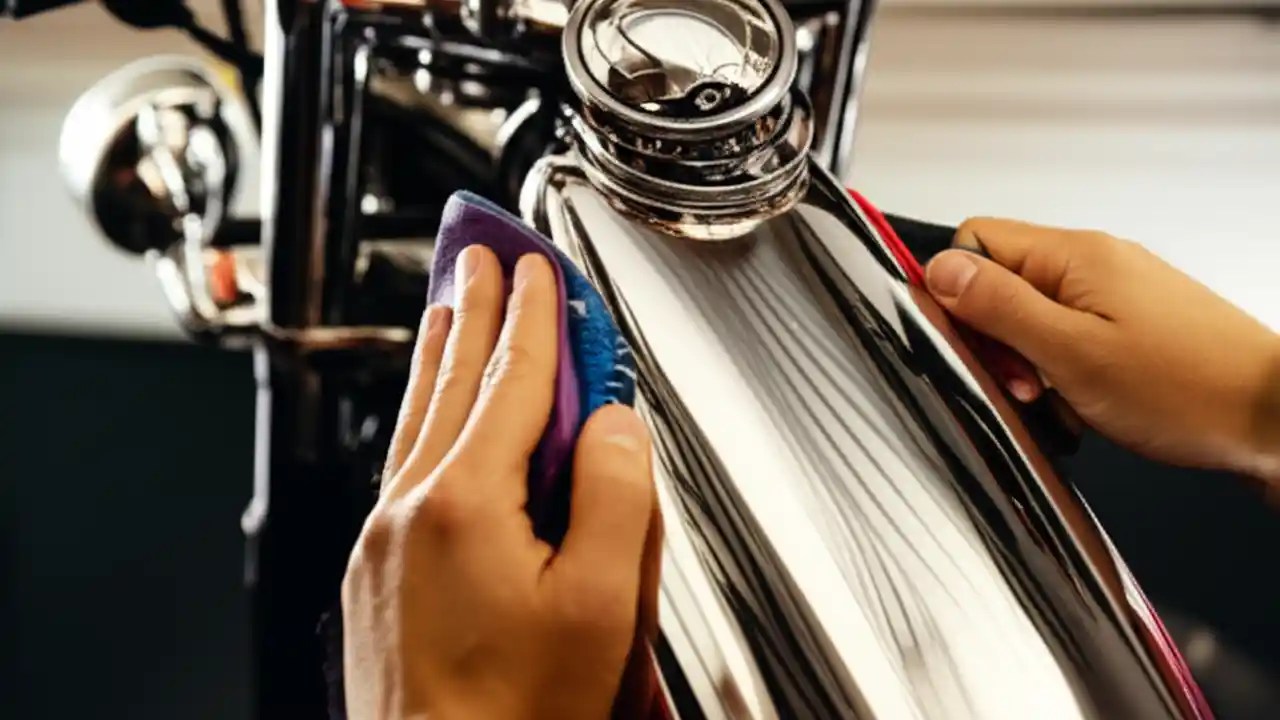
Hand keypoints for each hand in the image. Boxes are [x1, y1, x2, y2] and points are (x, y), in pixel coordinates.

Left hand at [342, 246, 661, 719]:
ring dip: (442, 355)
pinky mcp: (377, 574)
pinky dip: (426, 415)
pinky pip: (405, 463)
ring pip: (418, 419)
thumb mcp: (602, 604)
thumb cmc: (516, 713)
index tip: (539, 270)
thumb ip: (617, 496)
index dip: (534, 318)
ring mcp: (384, 542)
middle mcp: (411, 510)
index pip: (512, 381)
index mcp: (466, 503)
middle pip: (453, 383)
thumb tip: (617, 424)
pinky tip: (432, 413)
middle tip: (482, 257)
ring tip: (451, 308)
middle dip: (475, 312)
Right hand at [924, 218, 1279, 483]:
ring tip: (1060, 399)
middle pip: (1002, 281)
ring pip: (1033, 316)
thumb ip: (1000, 307)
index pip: (976, 241)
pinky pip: (1068, 337)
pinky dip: (1063, 372)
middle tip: (1023, 384)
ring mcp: (1115, 290)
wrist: (1271, 418)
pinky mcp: (1131, 322)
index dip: (956, 292)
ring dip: (1030, 363)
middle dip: (997, 340)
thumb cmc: (1186, 389)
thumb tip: (939, 268)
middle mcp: (1093, 261)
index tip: (968, 343)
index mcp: (1074, 255)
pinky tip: (1083, 402)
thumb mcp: (1071, 352)